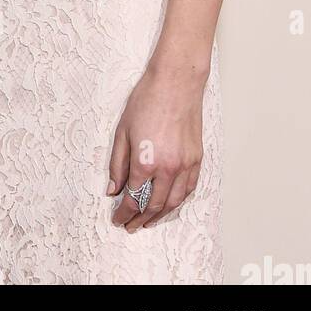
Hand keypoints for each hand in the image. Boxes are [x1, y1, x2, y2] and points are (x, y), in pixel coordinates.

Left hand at [107, 67, 204, 232]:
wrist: (175, 84)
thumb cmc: (146, 101)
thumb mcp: (122, 131)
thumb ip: (117, 164)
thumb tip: (113, 190)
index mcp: (145, 161)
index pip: (133, 198)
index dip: (124, 212)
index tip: (117, 219)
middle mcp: (168, 168)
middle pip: (154, 205)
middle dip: (140, 219)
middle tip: (130, 226)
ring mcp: (185, 165)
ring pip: (174, 202)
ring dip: (160, 216)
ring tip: (148, 222)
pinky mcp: (197, 159)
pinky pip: (188, 189)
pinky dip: (178, 202)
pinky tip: (170, 205)